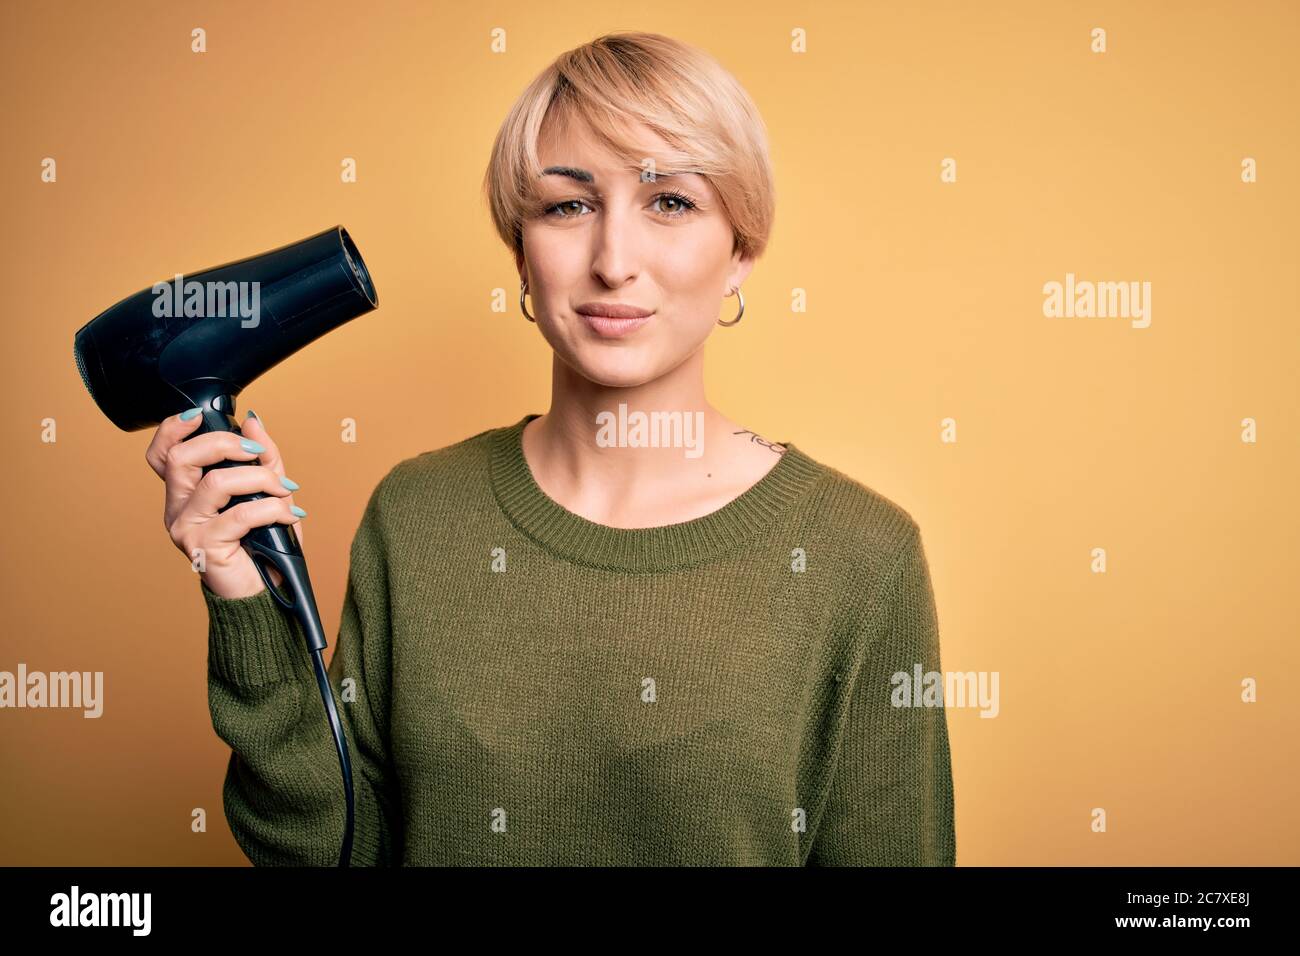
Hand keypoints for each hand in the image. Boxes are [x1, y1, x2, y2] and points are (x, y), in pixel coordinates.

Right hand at [145, 410, 305, 599]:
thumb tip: (252, 421)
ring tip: (283, 490)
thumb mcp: (269, 492)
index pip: (162, 453)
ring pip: (215, 482)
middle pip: (181, 458)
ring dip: (259, 478)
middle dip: (225, 444)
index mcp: (186, 493)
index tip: (203, 415)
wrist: (267, 592)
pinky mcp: (204, 547)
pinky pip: (239, 514)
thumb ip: (262, 457)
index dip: (175, 428)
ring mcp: (187, 529)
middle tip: (258, 454)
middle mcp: (178, 509)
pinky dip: (272, 509)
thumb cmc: (264, 544)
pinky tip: (290, 516)